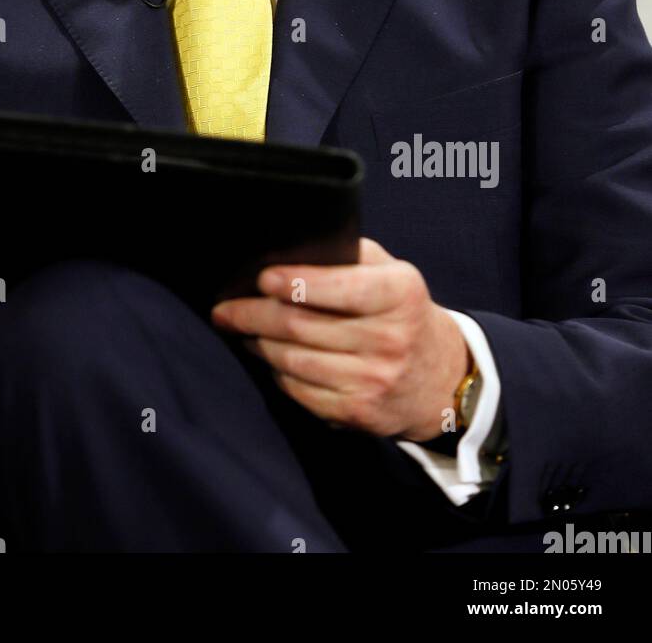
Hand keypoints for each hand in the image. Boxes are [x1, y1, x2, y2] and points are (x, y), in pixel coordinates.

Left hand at [210, 237, 470, 441]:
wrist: (440, 378)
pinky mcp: (359, 412)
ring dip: (258, 343)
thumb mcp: (390, 272)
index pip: (341, 287)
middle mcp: (390, 338)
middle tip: (224, 309)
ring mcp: (374, 380)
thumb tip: (288, 251)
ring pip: (294, 361)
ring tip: (241, 329)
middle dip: (254, 315)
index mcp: (398, 294)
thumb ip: (349, 256)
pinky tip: (269, 357)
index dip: (295, 282)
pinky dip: (277, 373)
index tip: (261, 278)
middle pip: (303, 326)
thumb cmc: (400, 311)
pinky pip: (301, 391)